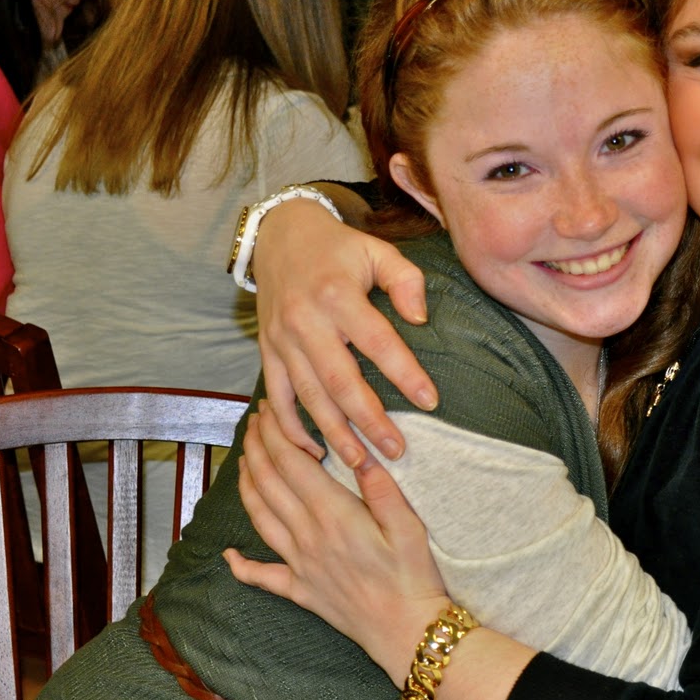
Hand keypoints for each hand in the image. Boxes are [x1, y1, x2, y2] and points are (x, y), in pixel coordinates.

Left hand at [224, 400, 449, 677]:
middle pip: (271, 484)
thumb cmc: (413, 578)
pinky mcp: (300, 590)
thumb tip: (361, 452)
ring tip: (243, 462)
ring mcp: (299, 565)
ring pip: (259, 519)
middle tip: (252, 424)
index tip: (267, 412)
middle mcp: (308, 537)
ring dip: (247, 487)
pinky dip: (239, 566)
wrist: (406, 632)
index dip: (275, 434)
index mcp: (334, 516)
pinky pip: (261, 576)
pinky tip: (227, 556)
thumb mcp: (409, 527)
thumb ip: (382, 489)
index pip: (293, 464)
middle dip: (256, 449)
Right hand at [252, 196, 435, 472]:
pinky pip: (277, 397)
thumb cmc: (339, 249)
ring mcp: (281, 340)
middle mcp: (305, 321)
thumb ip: (405, 279)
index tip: (431, 401)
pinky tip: (313, 452)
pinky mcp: (267, 352)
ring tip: (361, 463)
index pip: (378, 341)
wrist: (280, 236)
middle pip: (339, 380)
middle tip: (397, 450)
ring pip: (309, 396)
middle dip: (369, 420)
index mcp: (337, 295)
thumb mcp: (377, 250)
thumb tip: (421, 318)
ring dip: (334, 433)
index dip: (405, 373)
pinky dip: (290, 428)